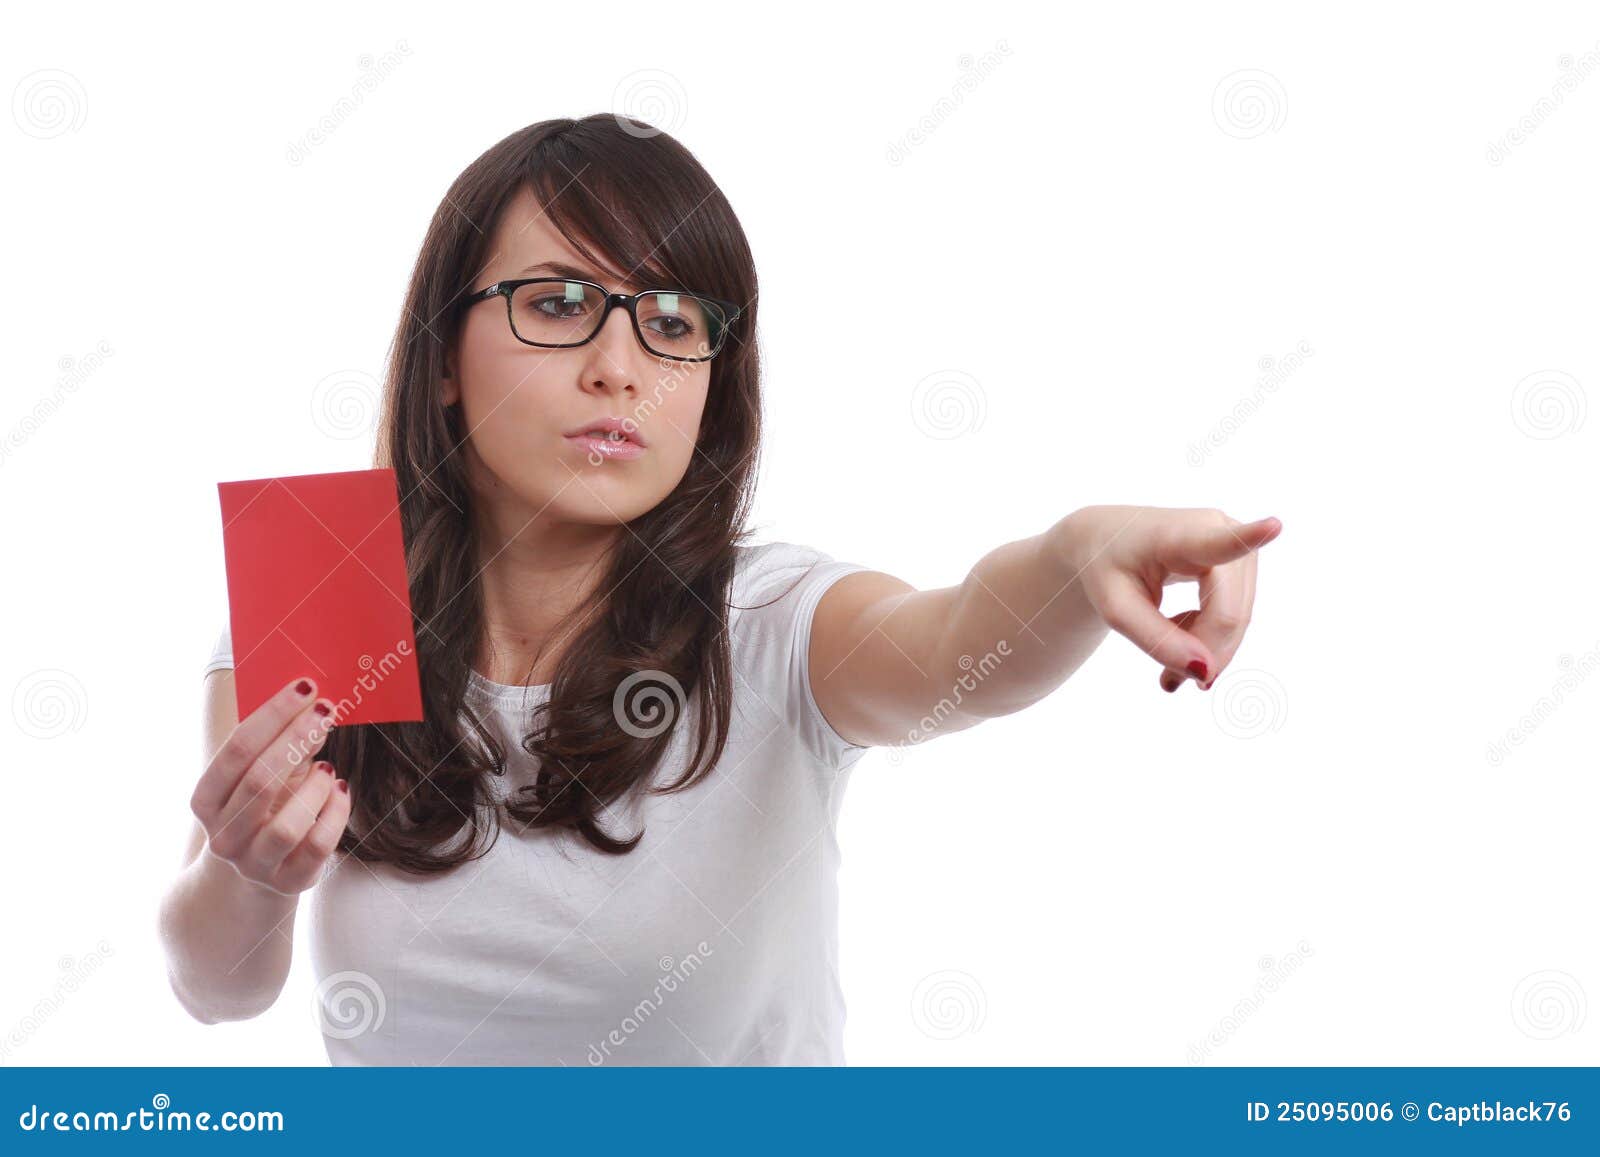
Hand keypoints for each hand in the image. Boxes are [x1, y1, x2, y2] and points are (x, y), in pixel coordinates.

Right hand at [189, 678, 351, 896]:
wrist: (254, 873)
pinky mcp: (289, 881)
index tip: (305, 687)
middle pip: (260, 781)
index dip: (272, 715)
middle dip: (297, 739)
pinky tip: (340, 791)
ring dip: (315, 788)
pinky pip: (319, 846)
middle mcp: (223, 836)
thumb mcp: (259, 774)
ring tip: (328, 768)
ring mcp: (254, 863)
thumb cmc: (261, 807)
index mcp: (206, 801)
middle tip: (326, 710)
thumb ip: (279, 743)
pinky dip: (336, 813)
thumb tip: (313, 703)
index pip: (236, 751)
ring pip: (288, 825)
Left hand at [1053, 505, 1282, 691]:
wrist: (1107, 540)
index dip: (1250, 537)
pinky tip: (1181, 635)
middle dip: (1206, 653)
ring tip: (1169, 669)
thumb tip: (1206, 671)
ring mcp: (1235, 545)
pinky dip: (1210, 637)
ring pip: (1238, 618)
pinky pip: (1237, 614)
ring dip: (1208, 650)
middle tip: (1168, 683)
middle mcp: (1217, 529)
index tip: (1275, 525)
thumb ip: (1157, 640)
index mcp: (1177, 534)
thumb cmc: (1108, 569)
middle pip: (1229, 613)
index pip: (1217, 541)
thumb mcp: (1114, 610)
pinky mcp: (1242, 561)